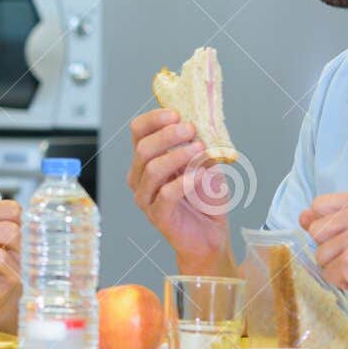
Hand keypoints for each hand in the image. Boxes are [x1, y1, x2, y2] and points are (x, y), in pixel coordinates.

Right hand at [126, 108, 229, 271]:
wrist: (209, 234)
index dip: (154, 119)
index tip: (176, 114)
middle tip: (191, 130)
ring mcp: (146, 197)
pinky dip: (184, 181)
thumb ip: (200, 144)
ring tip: (200, 150)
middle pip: (143, 148)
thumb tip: (203, 122)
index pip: (138, 131)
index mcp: (147, 159)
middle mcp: (140, 177)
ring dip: (178, 155)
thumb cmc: (203, 199)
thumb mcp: (204, 163)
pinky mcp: (157, 215)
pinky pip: (166, 194)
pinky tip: (199, 176)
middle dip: (168, 135)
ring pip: (152, 169)